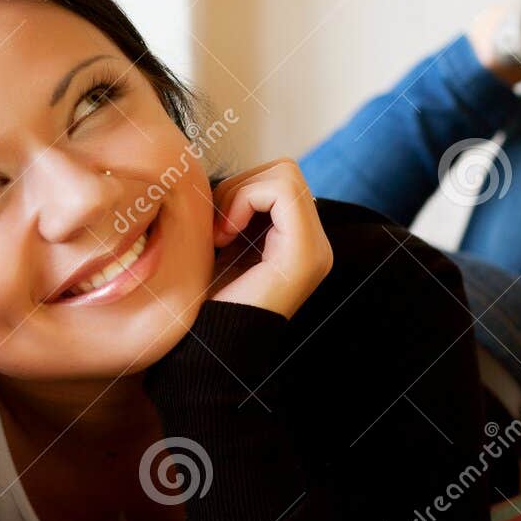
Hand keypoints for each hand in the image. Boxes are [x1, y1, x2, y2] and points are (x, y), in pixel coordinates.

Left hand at [207, 160, 332, 318]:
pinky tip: (224, 237)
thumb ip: (234, 210)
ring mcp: (316, 249)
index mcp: (300, 244)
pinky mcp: (305, 253)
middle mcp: (317, 245)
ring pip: (285, 174)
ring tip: (220, 235)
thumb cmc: (203, 301)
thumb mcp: (221, 245)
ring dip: (240, 193)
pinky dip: (245, 200)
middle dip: (241, 186)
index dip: (242, 188)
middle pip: (285, 171)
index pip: (282, 179)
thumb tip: (226, 174)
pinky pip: (281, 190)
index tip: (215, 227)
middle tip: (216, 229)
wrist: (205, 349)